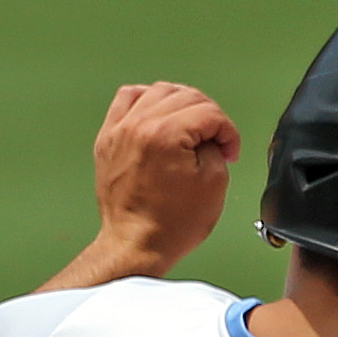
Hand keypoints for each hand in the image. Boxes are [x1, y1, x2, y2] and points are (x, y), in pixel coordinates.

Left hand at [82, 81, 240, 279]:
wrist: (136, 245)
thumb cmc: (171, 223)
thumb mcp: (214, 181)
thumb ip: (215, 146)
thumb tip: (209, 135)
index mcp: (164, 134)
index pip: (209, 113)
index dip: (227, 132)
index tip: (229, 151)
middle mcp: (137, 126)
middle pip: (186, 96)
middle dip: (209, 117)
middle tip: (216, 142)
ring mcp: (119, 131)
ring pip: (158, 91)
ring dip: (182, 104)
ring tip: (192, 127)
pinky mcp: (108, 140)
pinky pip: (127, 100)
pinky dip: (147, 100)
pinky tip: (159, 114)